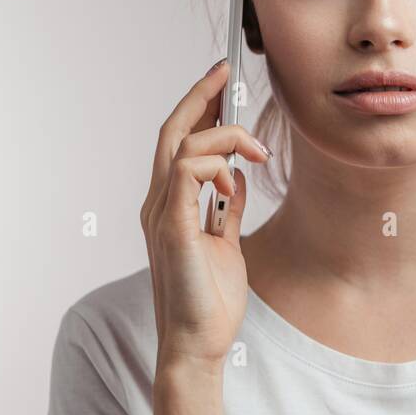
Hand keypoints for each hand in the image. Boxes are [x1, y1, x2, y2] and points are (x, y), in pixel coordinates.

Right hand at [139, 59, 272, 369]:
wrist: (199, 342)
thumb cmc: (210, 299)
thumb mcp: (227, 242)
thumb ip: (227, 208)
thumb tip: (237, 177)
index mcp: (171, 204)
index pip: (179, 142)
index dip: (198, 108)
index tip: (221, 82)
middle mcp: (159, 203)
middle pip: (172, 131)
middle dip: (200, 96)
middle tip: (225, 71)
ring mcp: (162, 214)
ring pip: (182, 145)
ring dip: (224, 137)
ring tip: (256, 152)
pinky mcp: (172, 227)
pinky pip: (186, 173)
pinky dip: (214, 165)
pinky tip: (234, 181)